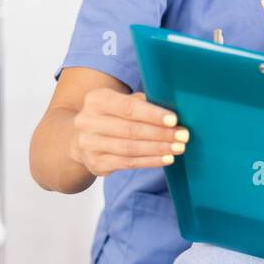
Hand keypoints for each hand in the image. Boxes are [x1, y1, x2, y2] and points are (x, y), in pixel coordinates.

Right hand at [69, 88, 187, 175]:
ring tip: (178, 148)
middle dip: (161, 134)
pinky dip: (150, 161)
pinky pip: (128, 163)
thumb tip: (171, 113)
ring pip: (130, 148)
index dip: (152, 114)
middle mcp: (87, 121)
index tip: (174, 119)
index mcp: (96, 100)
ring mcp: (89, 144)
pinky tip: (166, 159)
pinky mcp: (95, 163)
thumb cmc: (111, 116)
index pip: (128, 107)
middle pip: (130, 130)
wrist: (80, 138)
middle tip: (183, 136)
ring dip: (158, 149)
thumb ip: (141, 103)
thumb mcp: (120, 102)